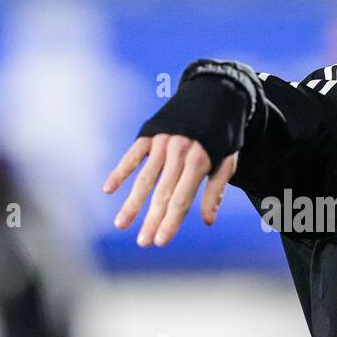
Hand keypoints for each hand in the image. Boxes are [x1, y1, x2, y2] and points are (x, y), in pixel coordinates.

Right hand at [103, 133, 237, 245]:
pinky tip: (108, 189)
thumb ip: (215, 190)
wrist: (215, 93)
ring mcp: (161, 141)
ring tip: (121, 224)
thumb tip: (207, 221)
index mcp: (199, 160)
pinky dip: (120, 171)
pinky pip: (132, 155)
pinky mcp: (149, 133)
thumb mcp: (228, 161)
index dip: (171, 222)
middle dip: (151, 219)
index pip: (182, 199)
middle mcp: (178, 151)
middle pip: (162, 192)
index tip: (160, 242)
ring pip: (144, 177)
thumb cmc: (223, 135)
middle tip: (142, 242)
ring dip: (131, 203)